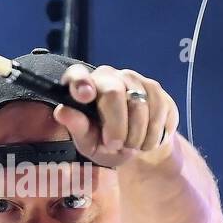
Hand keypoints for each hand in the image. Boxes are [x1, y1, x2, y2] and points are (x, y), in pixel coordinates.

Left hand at [51, 63, 177, 167]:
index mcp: (84, 86)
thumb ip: (76, 127)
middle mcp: (108, 76)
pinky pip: (160, 108)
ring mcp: (134, 79)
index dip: (81, 82)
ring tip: (132, 146)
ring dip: (136, 134)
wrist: (136, 147)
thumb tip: (62, 111)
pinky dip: (153, 132)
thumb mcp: (88, 142)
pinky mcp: (156, 89)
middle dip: (117, 125)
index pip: (78, 75)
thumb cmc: (105, 142)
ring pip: (140, 103)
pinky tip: (146, 141)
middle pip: (113, 92)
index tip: (85, 96)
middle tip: (115, 145)